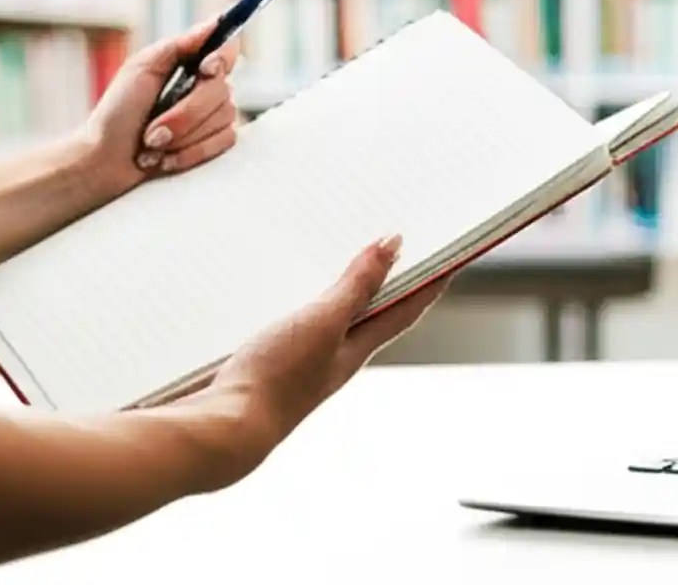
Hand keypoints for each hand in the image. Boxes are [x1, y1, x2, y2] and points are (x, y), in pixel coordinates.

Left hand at [80, 20, 240, 195]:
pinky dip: (190, 153)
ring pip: (223, 119)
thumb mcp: (140, 70)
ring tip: (153, 145)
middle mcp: (206, 87)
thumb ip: (177, 46)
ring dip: (182, 137)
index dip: (222, 58)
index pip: (226, 49)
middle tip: (152, 130)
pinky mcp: (216, 143)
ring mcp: (214, 116)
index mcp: (188, 64)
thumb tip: (214, 23)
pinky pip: (223, 142)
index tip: (204, 69)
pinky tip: (165, 159)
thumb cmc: (117, 112)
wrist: (107, 159)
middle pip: (222, 91)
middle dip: (184, 115)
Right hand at [173, 235, 448, 487]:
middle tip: (408, 257)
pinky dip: (313, 306)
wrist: (223, 431)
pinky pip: (304, 327)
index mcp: (356, 350)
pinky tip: (296, 301)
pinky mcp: (273, 366)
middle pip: (376, 317)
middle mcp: (336, 359)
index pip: (405, 311)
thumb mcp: (323, 322)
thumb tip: (393, 246)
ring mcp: (305, 365)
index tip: (454, 257)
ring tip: (357, 268)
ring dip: (352, 295)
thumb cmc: (275, 379)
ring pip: (339, 323)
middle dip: (394, 286)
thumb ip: (357, 285)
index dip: (431, 283)